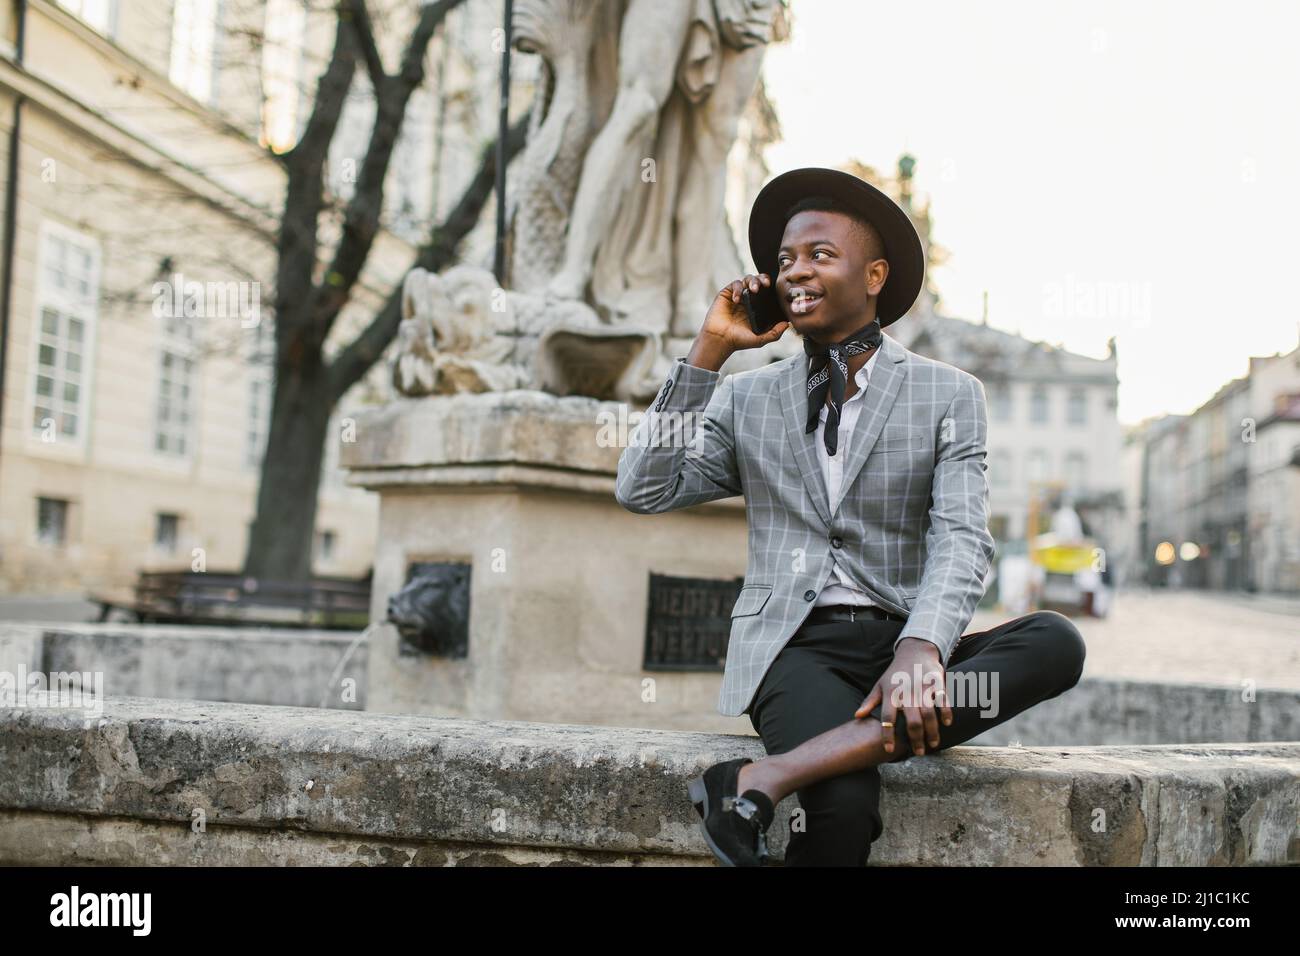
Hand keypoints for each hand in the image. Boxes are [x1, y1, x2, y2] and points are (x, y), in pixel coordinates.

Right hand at [699, 274, 788, 353]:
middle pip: (759, 281)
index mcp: (758, 308)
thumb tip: (787, 324)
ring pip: (748, 279)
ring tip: (753, 290)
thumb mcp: (760, 340)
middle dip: (763, 279)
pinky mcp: (727, 294)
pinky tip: (737, 299)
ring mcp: (738, 295)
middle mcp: (749, 300)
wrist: (720, 340)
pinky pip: (735, 284)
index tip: (776, 290)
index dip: (773, 288)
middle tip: (766, 285)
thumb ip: (775, 333)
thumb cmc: (738, 341)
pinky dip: (737, 289)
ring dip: (753, 281)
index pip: (768, 292)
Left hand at [854, 638, 952, 756]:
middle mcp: (907, 692)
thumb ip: (870, 701)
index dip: (887, 734)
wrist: (915, 650)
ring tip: (932, 744)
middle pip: (912, 721)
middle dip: (916, 739)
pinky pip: (943, 701)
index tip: (889, 749)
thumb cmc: (896, 672)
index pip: (887, 717)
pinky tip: (946, 724)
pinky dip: (946, 713)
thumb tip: (857, 716)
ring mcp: (923, 688)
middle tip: (919, 752)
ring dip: (932, 732)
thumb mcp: (880, 685)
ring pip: (928, 715)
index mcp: (891, 693)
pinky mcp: (937, 683)